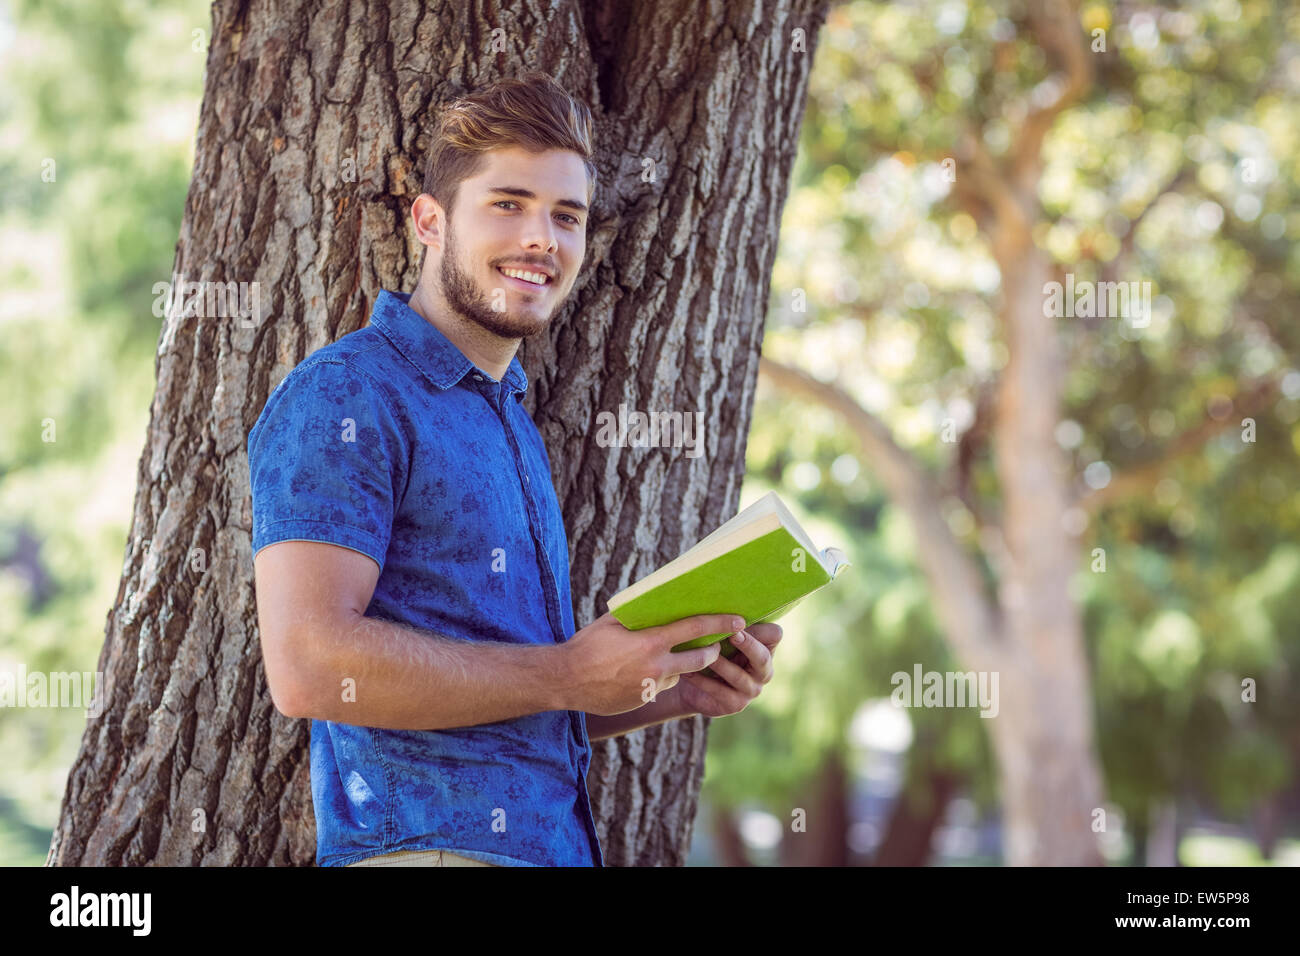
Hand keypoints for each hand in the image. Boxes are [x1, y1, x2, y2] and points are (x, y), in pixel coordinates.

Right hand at [561, 611, 737, 715]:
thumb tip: (659, 601)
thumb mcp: (614, 622)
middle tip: (714, 645)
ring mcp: (651, 687)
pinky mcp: (643, 700)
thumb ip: (640, 615)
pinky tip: (642, 670)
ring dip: (683, 664)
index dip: (720, 624)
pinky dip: (659, 677)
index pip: (696, 629)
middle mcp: (656, 666)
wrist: (566, 681)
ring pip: (680, 673)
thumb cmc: (587, 645)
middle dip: (712, 651)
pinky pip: (660, 686)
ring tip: (673, 654)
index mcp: (651, 642)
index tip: (738, 620)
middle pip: (701, 659)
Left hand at [670, 622, 781, 717]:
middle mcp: (763, 671)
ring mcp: (751, 690)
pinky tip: (688, 671)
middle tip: (732, 634)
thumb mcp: (719, 636)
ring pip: (738, 676)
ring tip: (704, 653)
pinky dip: (703, 680)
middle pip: (762, 657)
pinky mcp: (736, 705)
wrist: (692, 685)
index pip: (775, 634)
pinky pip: (720, 691)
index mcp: (764, 648)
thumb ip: (726, 624)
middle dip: (747, 645)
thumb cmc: (709, 651)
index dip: (760, 629)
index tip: (740, 622)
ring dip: (720, 663)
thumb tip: (719, 602)